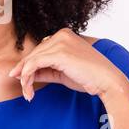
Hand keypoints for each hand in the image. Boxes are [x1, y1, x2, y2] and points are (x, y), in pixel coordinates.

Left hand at [7, 29, 127, 101]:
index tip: (21, 79)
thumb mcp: (62, 73)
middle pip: (35, 54)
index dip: (29, 65)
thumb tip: (24, 75)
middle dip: (25, 72)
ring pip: (32, 59)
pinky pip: (35, 64)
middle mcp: (61, 35)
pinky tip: (28, 89)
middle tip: (23, 89)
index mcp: (64, 35)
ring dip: (25, 78)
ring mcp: (60, 42)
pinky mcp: (59, 53)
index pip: (40, 50)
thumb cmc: (89, 78)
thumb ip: (45, 71)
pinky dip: (27, 77)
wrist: (107, 81)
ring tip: (27, 93)